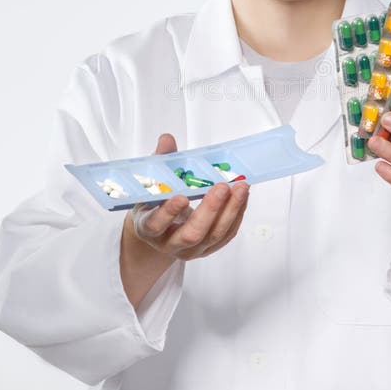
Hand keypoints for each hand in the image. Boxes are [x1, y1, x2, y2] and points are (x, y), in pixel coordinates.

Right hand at [120, 133, 248, 307]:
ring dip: (230, 210)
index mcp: (148, 227)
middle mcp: (169, 243)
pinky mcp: (208, 249)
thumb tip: (167, 139)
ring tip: (241, 187)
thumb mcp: (151, 183)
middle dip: (209, 210)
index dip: (168, 212)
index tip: (182, 197)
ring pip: (213, 235)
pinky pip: (226, 235)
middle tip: (222, 187)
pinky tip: (242, 196)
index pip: (156, 224)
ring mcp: (191, 250)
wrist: (159, 229)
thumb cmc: (154, 202)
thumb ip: (160, 161)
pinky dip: (236, 214)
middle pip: (191, 234)